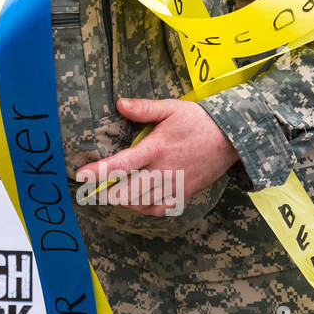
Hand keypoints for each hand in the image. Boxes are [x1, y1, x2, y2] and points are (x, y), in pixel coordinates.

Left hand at [72, 97, 237, 216]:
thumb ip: (143, 108)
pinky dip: (145, 208)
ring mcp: (174, 186)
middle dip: (106, 193)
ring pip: (141, 204)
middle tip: (93, 189)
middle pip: (127, 192)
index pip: (122, 165)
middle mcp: (163, 172)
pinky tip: (138, 199)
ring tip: (113, 192)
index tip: (81, 176)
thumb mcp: (170, 108)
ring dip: (124, 200)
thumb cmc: (197, 121)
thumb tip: (119, 103)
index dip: (99, 173)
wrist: (231, 138)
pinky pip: (159, 210)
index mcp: (156, 149)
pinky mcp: (184, 194)